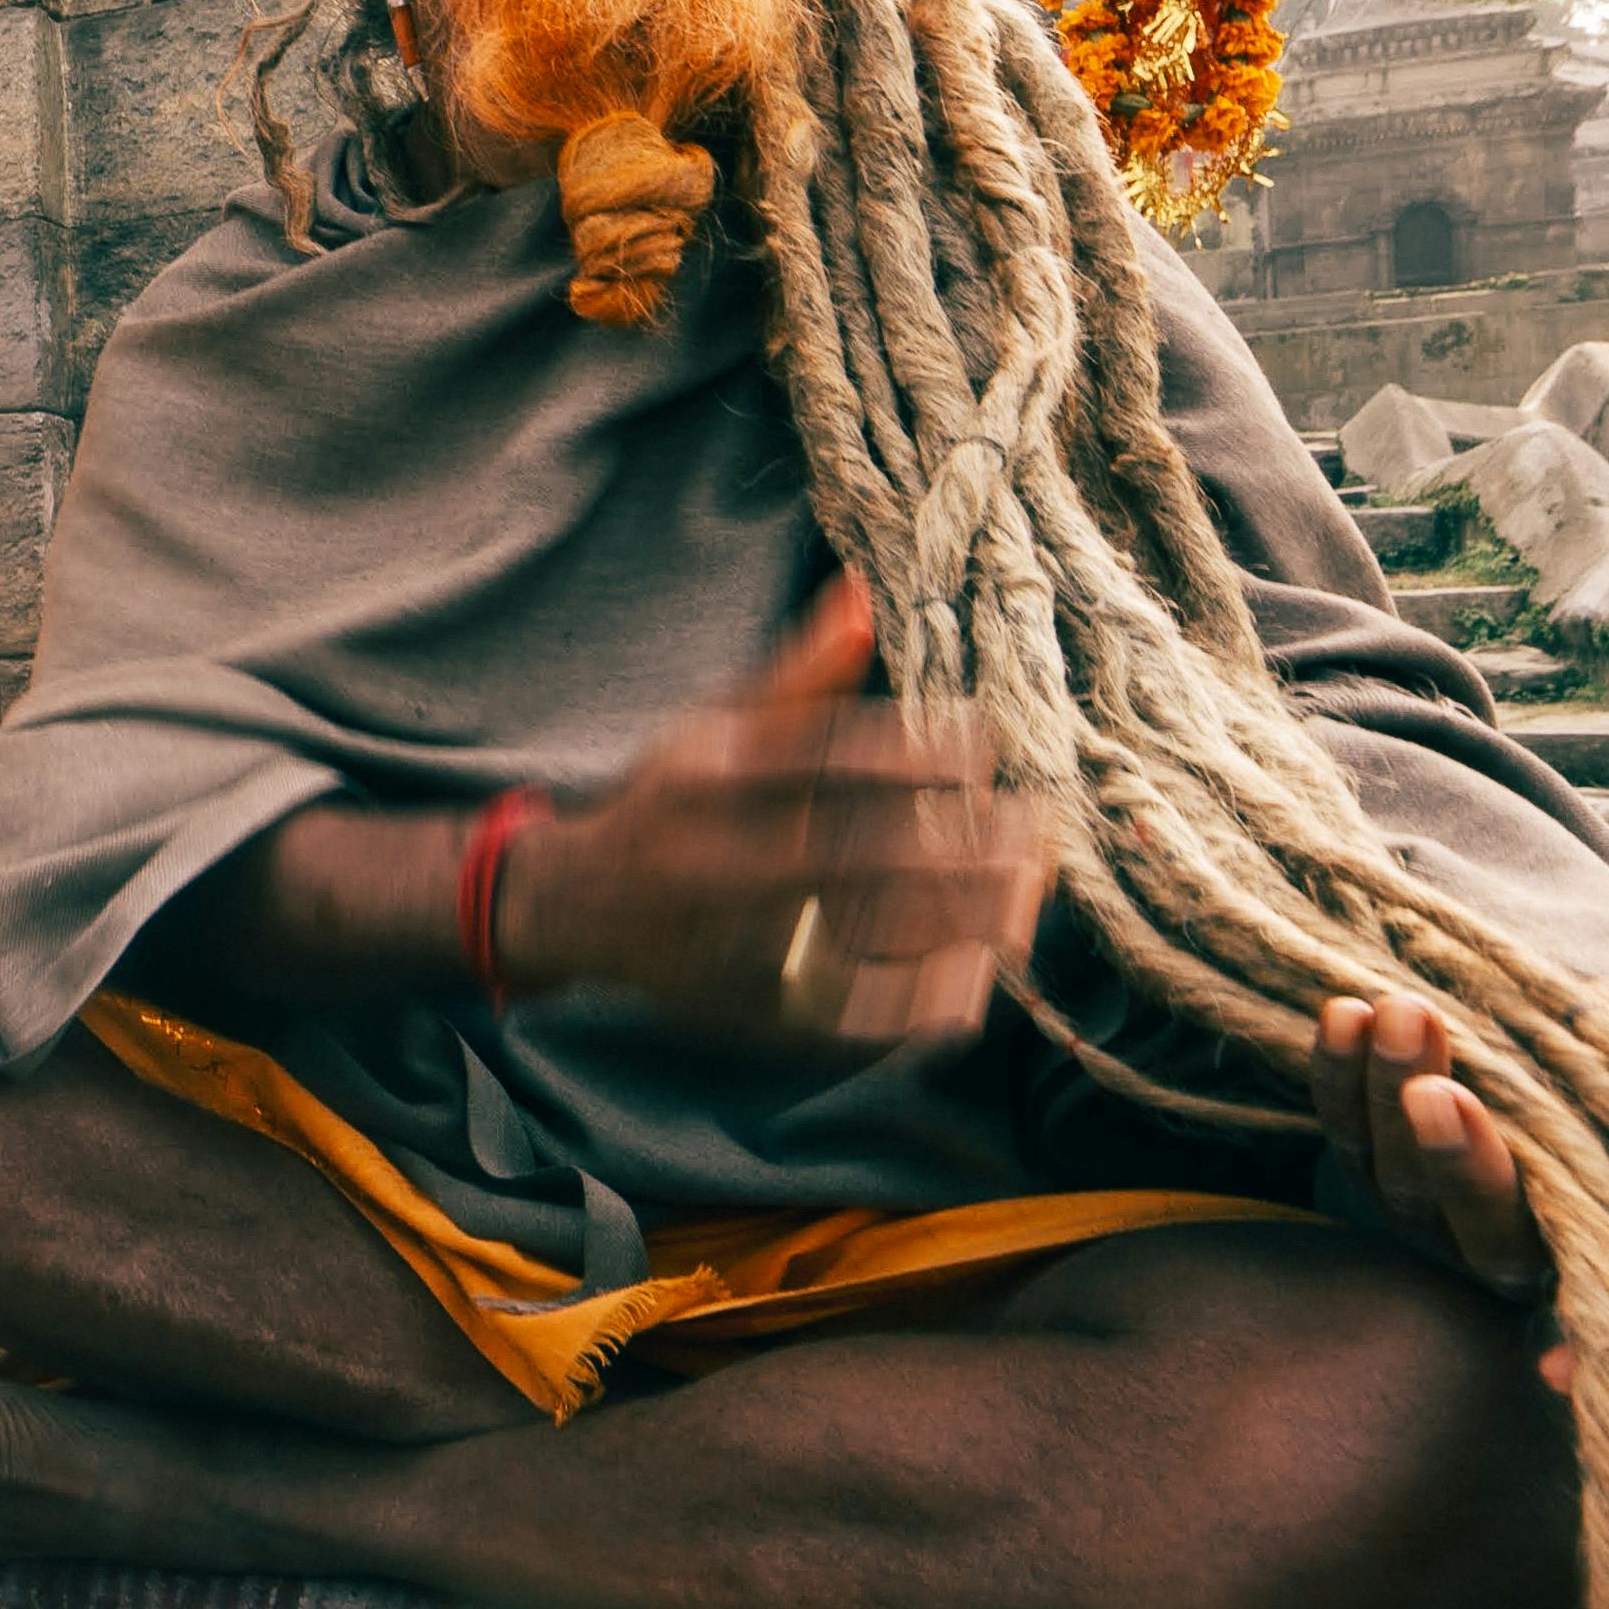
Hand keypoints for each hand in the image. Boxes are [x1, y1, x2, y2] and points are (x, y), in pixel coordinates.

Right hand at [490, 582, 1048, 1047]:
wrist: (574, 907)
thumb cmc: (667, 801)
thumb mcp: (712, 722)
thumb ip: (797, 671)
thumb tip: (865, 594)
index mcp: (705, 777)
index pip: (824, 758)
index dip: (915, 752)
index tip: (987, 744)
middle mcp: (713, 858)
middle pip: (854, 855)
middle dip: (955, 847)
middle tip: (1034, 832)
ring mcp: (727, 938)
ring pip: (855, 936)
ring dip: (953, 922)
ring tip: (1025, 901)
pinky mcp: (745, 1003)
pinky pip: (841, 1014)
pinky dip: (911, 1002)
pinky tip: (975, 978)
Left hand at [1313, 970, 1608, 1306]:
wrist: (1574, 1037)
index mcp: (1596, 1235)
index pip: (1568, 1266)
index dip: (1560, 1309)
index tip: (1544, 1332)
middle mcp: (1502, 1242)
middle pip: (1466, 1220)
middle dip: (1451, 1157)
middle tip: (1439, 1088)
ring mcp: (1425, 1210)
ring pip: (1393, 1174)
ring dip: (1386, 1096)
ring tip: (1395, 1013)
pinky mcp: (1366, 1165)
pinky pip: (1342, 1129)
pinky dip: (1337, 1075)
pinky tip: (1344, 1013)